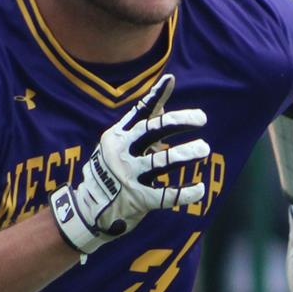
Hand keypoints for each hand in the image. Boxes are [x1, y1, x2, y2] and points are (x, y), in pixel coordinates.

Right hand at [49, 74, 208, 255]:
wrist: (88, 211)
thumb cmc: (110, 171)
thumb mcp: (119, 144)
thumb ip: (143, 123)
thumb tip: (166, 96)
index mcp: (117, 136)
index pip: (139, 112)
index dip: (155, 96)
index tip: (170, 80)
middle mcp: (122, 153)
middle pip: (152, 130)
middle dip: (178, 122)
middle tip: (201, 118)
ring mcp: (129, 176)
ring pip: (161, 162)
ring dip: (185, 154)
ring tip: (204, 148)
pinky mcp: (138, 199)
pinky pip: (166, 195)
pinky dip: (185, 193)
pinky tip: (200, 190)